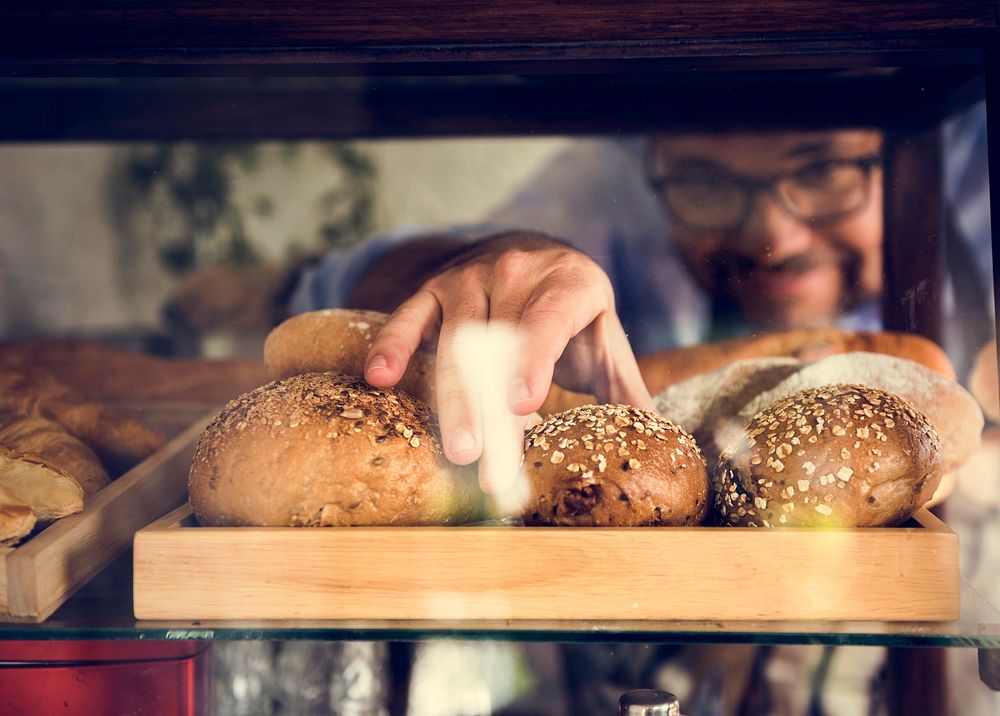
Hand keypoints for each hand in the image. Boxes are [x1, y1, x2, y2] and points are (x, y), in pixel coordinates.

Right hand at [363, 232, 651, 495]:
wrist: (531, 252)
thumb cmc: (573, 309)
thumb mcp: (604, 336)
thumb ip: (624, 384)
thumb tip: (658, 437)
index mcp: (570, 283)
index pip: (548, 322)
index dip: (533, 361)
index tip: (522, 405)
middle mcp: (517, 273)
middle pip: (497, 345)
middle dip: (490, 406)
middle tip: (485, 459)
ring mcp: (470, 278)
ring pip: (455, 341)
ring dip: (452, 397)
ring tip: (457, 447)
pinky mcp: (434, 288)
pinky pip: (409, 316)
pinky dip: (393, 345)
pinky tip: (380, 378)